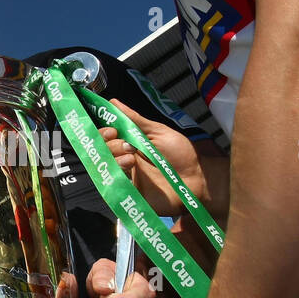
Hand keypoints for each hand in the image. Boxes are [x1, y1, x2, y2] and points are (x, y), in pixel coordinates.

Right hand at [100, 99, 222, 217]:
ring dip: (114, 158)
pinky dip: (115, 176)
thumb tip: (113, 102)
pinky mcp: (129, 195)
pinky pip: (112, 188)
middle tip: (127, 145)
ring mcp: (126, 178)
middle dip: (110, 145)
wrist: (197, 178)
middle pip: (101, 152)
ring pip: (104, 169)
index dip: (103, 132)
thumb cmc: (181, 154)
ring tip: (132, 158)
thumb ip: (134, 120)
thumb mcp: (157, 132)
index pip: (105, 138)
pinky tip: (129, 169)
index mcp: (129, 144)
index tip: (113, 130)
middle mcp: (124, 160)